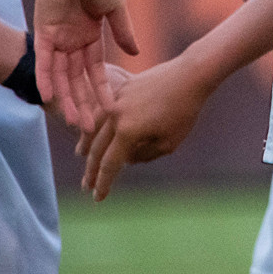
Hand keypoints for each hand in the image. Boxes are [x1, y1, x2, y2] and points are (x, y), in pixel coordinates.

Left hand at [33, 0, 138, 132]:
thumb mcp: (116, 7)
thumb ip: (123, 31)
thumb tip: (135, 53)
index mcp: (92, 34)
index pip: (96, 69)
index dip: (102, 89)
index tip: (110, 109)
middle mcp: (73, 40)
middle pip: (77, 79)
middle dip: (83, 103)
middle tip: (90, 128)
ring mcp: (58, 37)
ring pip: (62, 76)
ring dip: (67, 98)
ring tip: (74, 121)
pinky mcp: (43, 31)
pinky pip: (44, 61)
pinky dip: (45, 79)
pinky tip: (49, 97)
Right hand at [74, 54, 216, 199]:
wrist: (190, 75)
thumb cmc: (184, 111)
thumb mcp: (168, 143)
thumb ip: (144, 155)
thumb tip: (126, 159)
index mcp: (127, 132)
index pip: (109, 165)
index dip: (103, 183)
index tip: (98, 198)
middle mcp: (116, 116)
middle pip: (97, 149)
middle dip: (92, 170)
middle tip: (87, 186)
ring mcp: (116, 101)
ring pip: (94, 127)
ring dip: (87, 144)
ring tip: (82, 157)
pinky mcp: (121, 89)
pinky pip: (103, 111)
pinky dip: (96, 124)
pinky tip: (96, 129)